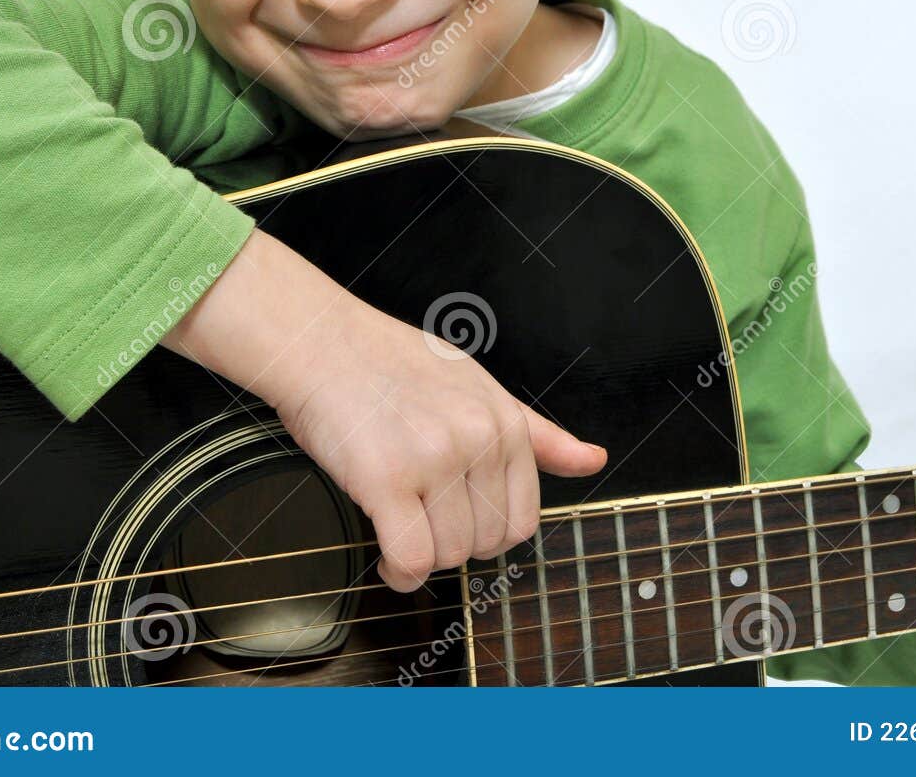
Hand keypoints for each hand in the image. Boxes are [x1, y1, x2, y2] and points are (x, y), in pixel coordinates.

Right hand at [163, 229, 606, 591]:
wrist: (323, 343)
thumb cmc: (393, 364)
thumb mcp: (481, 388)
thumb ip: (539, 434)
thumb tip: (592, 460)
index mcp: (506, 424)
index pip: (522, 521)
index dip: (488, 535)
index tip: (460, 525)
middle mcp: (478, 442)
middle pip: (484, 544)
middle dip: (452, 547)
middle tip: (423, 524)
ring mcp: (434, 461)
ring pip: (447, 555)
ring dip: (421, 558)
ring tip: (400, 530)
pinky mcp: (386, 479)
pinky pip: (409, 557)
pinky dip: (398, 572)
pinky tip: (386, 556)